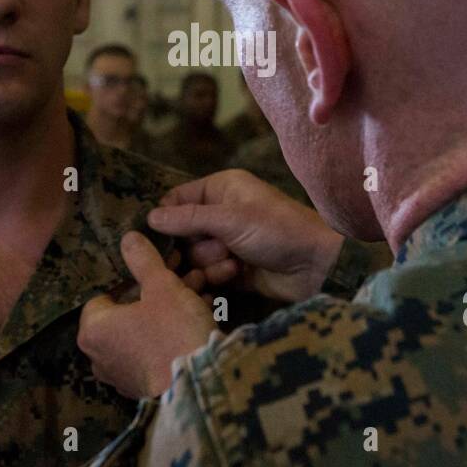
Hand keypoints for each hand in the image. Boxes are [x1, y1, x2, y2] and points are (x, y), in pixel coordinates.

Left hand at [79, 231, 217, 399]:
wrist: (198, 387)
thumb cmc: (172, 331)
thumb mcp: (161, 286)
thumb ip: (143, 261)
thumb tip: (128, 238)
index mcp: (93, 330)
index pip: (103, 296)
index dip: (130, 282)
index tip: (155, 274)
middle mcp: (99, 357)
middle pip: (125, 314)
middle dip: (155, 296)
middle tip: (183, 279)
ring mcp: (122, 377)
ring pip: (144, 333)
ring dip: (168, 314)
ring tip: (200, 295)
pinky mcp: (144, 390)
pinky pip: (156, 353)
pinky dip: (172, 337)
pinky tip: (200, 321)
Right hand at [148, 169, 344, 304]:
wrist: (316, 265)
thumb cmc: (277, 230)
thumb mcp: (231, 219)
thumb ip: (188, 218)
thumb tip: (150, 217)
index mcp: (221, 189)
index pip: (177, 199)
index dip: (166, 218)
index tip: (157, 237)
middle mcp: (221, 213)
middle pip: (181, 233)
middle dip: (194, 245)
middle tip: (213, 249)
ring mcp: (227, 243)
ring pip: (193, 257)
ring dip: (210, 263)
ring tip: (234, 263)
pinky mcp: (233, 270)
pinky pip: (207, 276)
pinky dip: (217, 278)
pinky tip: (236, 275)